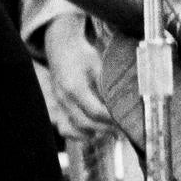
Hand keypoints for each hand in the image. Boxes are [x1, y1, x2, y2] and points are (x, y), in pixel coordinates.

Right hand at [42, 14, 114, 138]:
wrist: (61, 47)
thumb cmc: (82, 54)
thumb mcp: (97, 66)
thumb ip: (105, 86)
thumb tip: (118, 105)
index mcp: (75, 87)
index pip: (95, 111)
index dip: (110, 119)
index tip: (123, 122)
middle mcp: (64, 98)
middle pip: (85, 123)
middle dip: (104, 129)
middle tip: (120, 131)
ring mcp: (58, 103)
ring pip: (73, 128)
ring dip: (92, 133)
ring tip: (108, 132)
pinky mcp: (57, 106)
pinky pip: (65, 126)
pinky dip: (78, 133)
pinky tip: (92, 132)